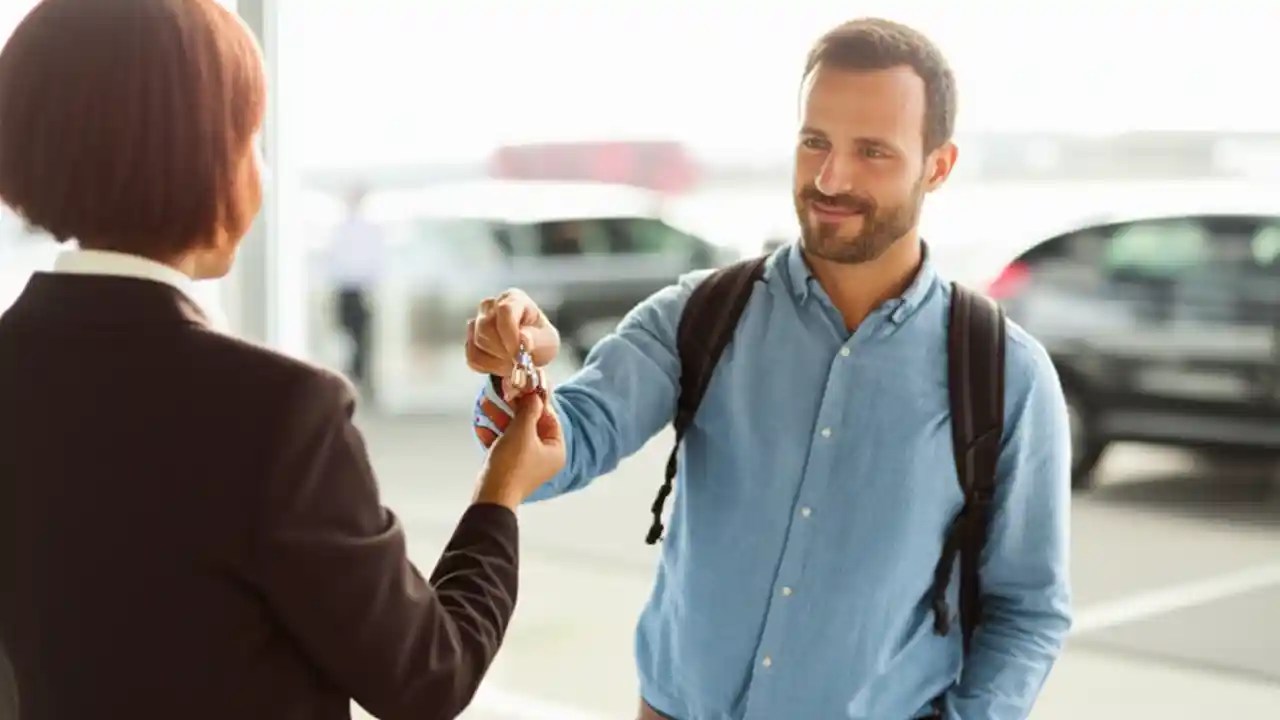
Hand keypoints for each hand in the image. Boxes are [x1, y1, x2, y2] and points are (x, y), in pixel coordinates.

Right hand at [465, 289, 560, 376]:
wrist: (529, 354)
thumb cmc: (540, 342)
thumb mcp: (548, 342)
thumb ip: (537, 340)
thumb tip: (523, 339)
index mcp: (514, 299)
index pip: (505, 310)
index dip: (510, 334)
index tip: (518, 352)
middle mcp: (491, 306)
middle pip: (486, 328)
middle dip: (503, 350)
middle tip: (518, 360)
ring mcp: (477, 322)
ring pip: (477, 343)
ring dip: (497, 361)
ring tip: (513, 362)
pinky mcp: (470, 340)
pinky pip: (472, 357)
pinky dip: (488, 367)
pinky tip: (500, 364)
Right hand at [474, 392, 564, 509]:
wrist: (491, 495)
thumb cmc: (511, 465)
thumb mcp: (522, 431)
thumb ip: (529, 410)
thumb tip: (534, 395)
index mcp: (556, 450)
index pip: (551, 418)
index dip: (538, 402)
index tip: (526, 388)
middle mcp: (546, 457)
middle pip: (534, 425)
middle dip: (518, 409)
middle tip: (507, 394)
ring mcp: (529, 462)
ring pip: (518, 432)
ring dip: (505, 418)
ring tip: (493, 403)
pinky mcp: (513, 465)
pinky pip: (508, 442)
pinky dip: (499, 431)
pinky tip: (487, 419)